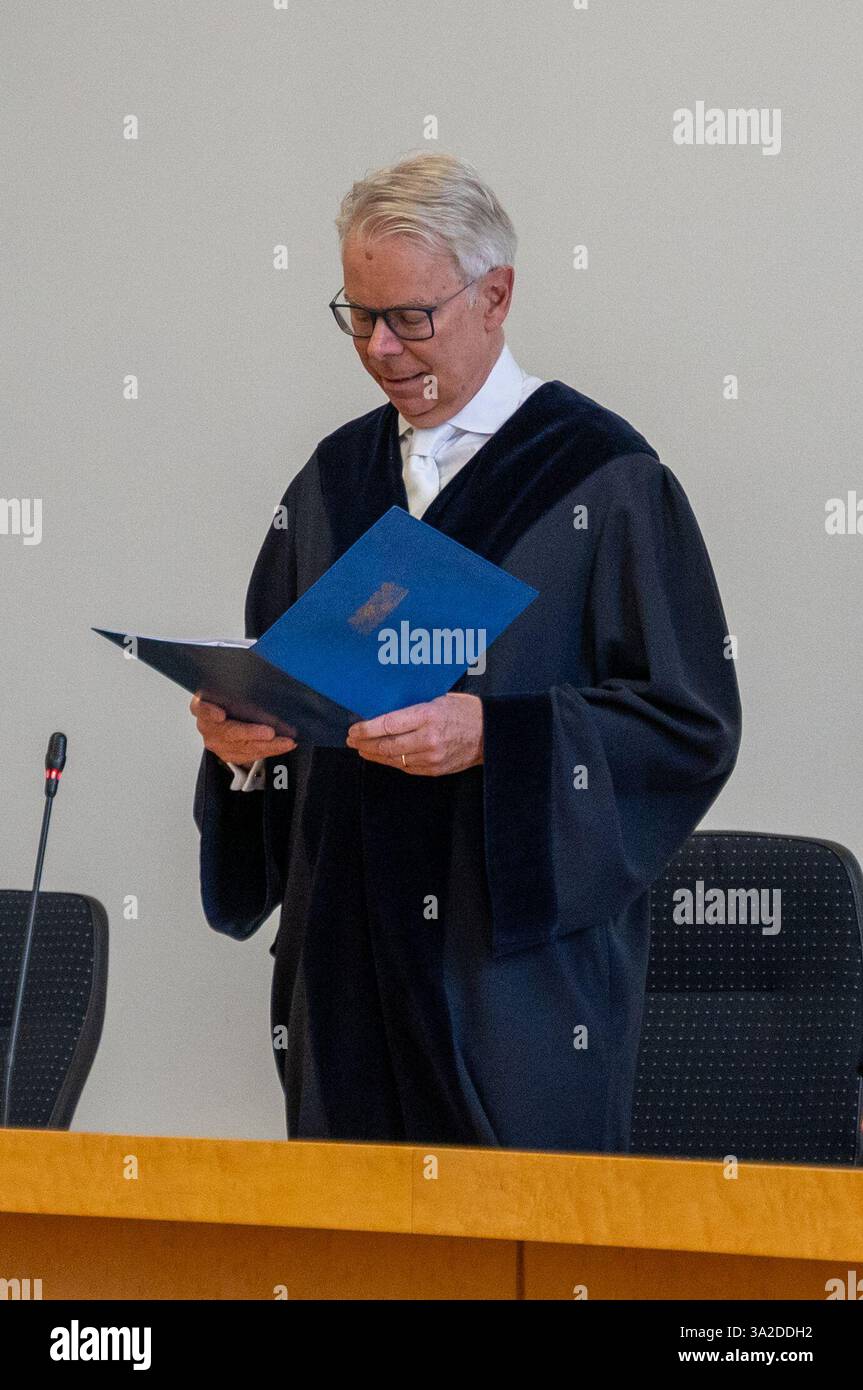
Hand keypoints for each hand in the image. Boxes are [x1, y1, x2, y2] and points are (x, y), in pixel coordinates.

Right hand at [190, 693, 296, 766]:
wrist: (221, 716)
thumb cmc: (227, 698)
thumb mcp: (227, 688)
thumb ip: (236, 686)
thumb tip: (261, 676)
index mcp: (201, 705)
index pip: (200, 707)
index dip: (209, 711)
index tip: (221, 715)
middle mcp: (207, 726)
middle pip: (228, 732)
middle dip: (251, 733)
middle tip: (270, 733)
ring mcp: (217, 743)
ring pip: (244, 747)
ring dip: (268, 745)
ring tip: (286, 741)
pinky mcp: (228, 754)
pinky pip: (251, 755)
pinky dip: (270, 750)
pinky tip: (284, 745)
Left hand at [346, 692, 483, 775]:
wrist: (489, 733)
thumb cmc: (464, 711)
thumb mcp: (438, 698)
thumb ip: (412, 706)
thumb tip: (383, 709)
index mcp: (428, 715)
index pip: (388, 724)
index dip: (366, 728)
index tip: (354, 728)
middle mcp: (428, 738)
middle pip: (386, 744)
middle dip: (364, 742)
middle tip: (352, 739)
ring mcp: (431, 757)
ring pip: (393, 759)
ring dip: (374, 754)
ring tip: (362, 748)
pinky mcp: (434, 770)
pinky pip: (406, 767)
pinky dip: (390, 762)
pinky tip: (381, 756)